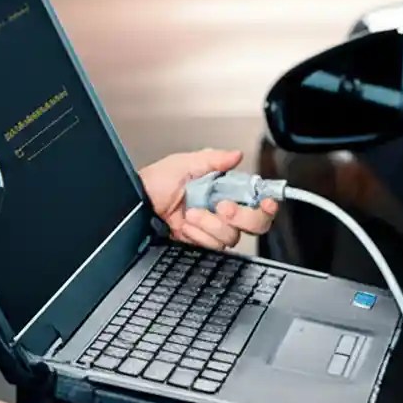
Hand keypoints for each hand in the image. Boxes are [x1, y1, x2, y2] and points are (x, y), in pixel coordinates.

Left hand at [139, 149, 278, 249]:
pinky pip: (211, 247)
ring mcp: (210, 229)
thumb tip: (235, 155)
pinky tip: (185, 226)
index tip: (267, 203)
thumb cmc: (154, 182)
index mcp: (223, 190)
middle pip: (254, 224)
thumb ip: (212, 159)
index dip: (267, 205)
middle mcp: (221, 211)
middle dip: (241, 216)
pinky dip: (198, 236)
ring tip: (191, 213)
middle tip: (222, 207)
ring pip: (231, 237)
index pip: (257, 201)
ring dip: (210, 224)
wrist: (135, 204)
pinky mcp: (199, 244)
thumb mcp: (183, 164)